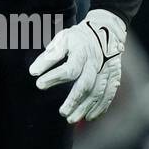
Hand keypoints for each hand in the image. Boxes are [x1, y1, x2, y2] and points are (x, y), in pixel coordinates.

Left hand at [29, 8, 125, 123]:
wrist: (106, 29)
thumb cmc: (79, 37)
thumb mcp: (63, 39)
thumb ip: (49, 56)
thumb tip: (33, 71)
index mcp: (82, 51)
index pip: (70, 68)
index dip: (54, 77)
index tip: (39, 84)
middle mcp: (97, 61)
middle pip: (86, 84)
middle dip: (73, 100)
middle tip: (62, 112)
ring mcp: (108, 69)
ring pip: (98, 92)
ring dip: (85, 108)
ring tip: (71, 119)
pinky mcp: (114, 76)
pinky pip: (109, 94)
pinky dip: (100, 107)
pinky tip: (90, 117)